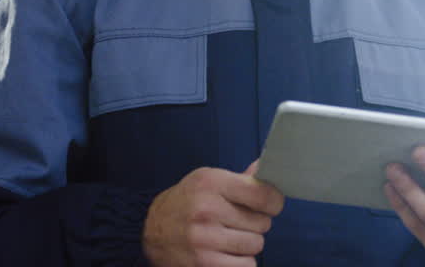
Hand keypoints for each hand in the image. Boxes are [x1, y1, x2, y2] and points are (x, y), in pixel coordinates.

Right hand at [143, 160, 284, 266]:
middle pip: (263, 223)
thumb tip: (267, 167)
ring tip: (230, 236)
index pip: (264, 196)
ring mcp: (204, 239)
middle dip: (256, 223)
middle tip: (238, 221)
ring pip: (256, 245)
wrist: (151, 230)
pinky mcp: (203, 264)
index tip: (269, 204)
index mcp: (211, 183)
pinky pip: (246, 265)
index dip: (273, 202)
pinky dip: (242, 261)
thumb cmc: (187, 202)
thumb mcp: (209, 181)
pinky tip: (226, 253)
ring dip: (248, 243)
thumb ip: (241, 179)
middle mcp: (206, 210)